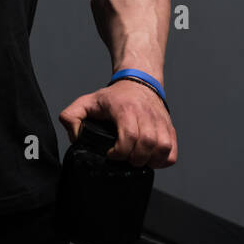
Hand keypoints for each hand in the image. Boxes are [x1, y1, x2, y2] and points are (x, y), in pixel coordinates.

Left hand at [59, 81, 176, 167]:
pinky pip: (172, 152)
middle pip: (148, 144)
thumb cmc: (113, 97)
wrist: (139, 81)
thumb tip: (74, 136)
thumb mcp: (87, 101)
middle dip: (134, 159)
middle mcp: (146, 114)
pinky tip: (150, 159)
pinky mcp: (169, 128)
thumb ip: (71, 116)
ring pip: (163, 148)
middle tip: (125, 158)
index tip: (111, 154)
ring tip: (138, 160)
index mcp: (125, 108)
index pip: (129, 135)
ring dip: (150, 161)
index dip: (120, 152)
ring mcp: (160, 121)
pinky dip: (163, 161)